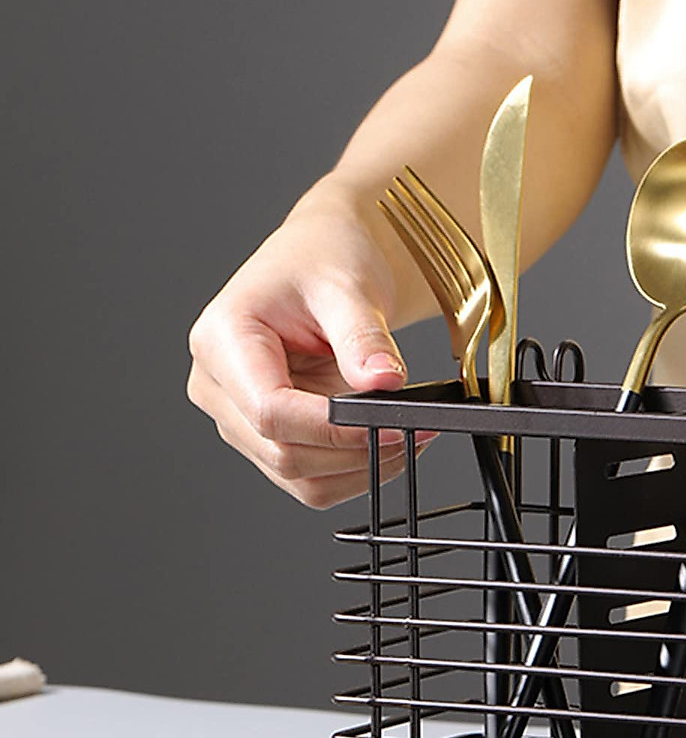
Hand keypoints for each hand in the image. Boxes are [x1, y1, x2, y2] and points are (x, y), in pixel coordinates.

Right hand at [187, 183, 434, 508]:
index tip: (390, 424)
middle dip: (353, 452)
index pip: (269, 410)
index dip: (332, 429)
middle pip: (281, 452)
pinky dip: (353, 471)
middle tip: (413, 430)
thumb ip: (363, 337)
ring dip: (358, 469)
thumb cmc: (324, 259)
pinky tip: (386, 443)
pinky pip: (309, 478)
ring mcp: (240, 417)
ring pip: (296, 477)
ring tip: (407, 435)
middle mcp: (219, 385)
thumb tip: (384, 382)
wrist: (325, 259)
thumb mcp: (347, 286)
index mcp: (222, 339)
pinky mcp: (268, 436)